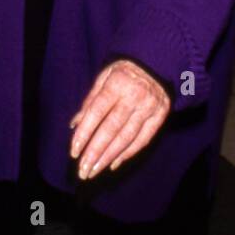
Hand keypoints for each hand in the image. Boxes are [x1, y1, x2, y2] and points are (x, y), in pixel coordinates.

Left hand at [69, 58, 171, 179]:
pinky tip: (114, 164)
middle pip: (111, 129)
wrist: (157, 64)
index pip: (96, 112)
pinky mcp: (160, 116)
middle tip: (83, 170)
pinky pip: (143, 139)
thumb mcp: (104, 77)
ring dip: (109, 157)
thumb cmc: (123, 72)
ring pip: (127, 137)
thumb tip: (75, 125)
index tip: (74, 151)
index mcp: (117, 83)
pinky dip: (128, 153)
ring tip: (95, 170)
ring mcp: (149, 107)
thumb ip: (89, 101)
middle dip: (95, 151)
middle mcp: (134, 96)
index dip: (84, 133)